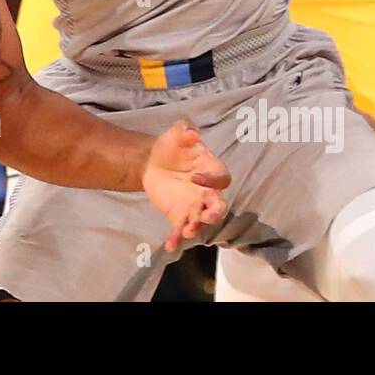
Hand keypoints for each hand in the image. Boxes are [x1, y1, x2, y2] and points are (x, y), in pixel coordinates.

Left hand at [142, 120, 230, 251]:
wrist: (153, 161)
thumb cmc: (172, 146)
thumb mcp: (177, 133)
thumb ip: (186, 130)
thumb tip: (192, 133)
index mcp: (212, 170)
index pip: (222, 179)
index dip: (212, 180)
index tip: (195, 177)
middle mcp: (207, 191)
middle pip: (219, 206)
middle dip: (215, 213)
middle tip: (208, 216)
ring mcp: (194, 205)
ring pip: (201, 221)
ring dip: (197, 227)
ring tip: (187, 231)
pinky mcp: (179, 215)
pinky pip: (180, 229)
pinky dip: (176, 238)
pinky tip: (169, 245)